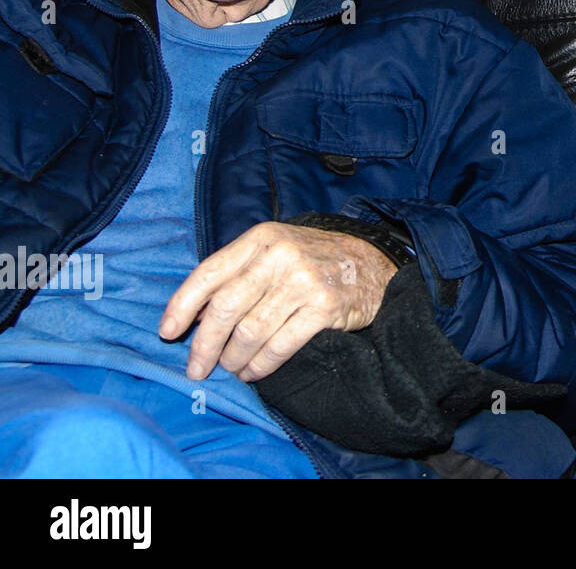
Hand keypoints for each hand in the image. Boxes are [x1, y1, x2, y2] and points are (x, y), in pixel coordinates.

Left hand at [159, 220, 398, 381]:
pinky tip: (255, 371)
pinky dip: (261, 365)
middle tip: (196, 368)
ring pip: (249, 332)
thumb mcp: (277, 249)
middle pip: (225, 308)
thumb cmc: (316, 259)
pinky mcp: (324, 308)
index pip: (209, 273)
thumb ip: (239, 272)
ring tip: (231, 369)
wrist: (374, 263)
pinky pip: (279, 346)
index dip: (182, 306)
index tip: (167, 332)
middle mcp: (281, 256)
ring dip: (233, 360)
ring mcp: (304, 281)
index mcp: (263, 238)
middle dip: (203, 345)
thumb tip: (196, 315)